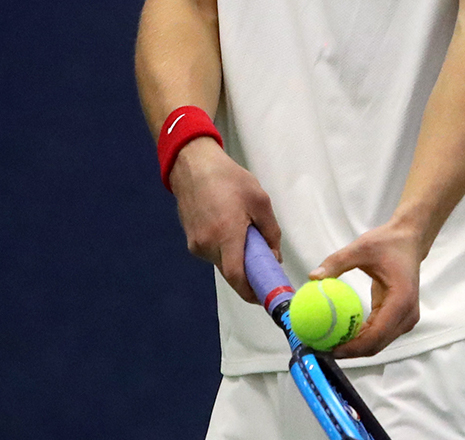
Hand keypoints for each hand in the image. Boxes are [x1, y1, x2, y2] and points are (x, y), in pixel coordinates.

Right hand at [169, 138, 279, 302]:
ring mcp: (196, 244)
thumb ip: (271, 232)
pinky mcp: (190, 241)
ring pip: (222, 262)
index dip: (251, 292)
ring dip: (236, 257)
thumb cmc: (229, 179)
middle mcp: (207, 244)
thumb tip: (274, 258)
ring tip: (243, 230)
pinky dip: (224, 248)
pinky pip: (213, 253)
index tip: (264, 297)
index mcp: (226, 234)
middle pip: (231, 271)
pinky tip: (228, 226)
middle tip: (263, 260)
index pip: (237, 276)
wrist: (193, 165)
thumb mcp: (260, 201)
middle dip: (248, 271)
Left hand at [309, 216, 425, 357]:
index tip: (329, 348)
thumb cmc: (388, 243)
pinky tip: (339, 334)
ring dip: (354, 347)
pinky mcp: (399, 318)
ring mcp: (405, 319)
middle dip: (350, 352)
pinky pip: (378, 334)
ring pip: (377, 343)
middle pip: (376, 344)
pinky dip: (360, 337)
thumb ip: (337, 262)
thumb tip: (313, 277)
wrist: (410, 241)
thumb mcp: (360, 248)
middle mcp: (407, 315)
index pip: (376, 335)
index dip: (352, 347)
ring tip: (327, 343)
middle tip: (322, 348)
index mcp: (401, 301)